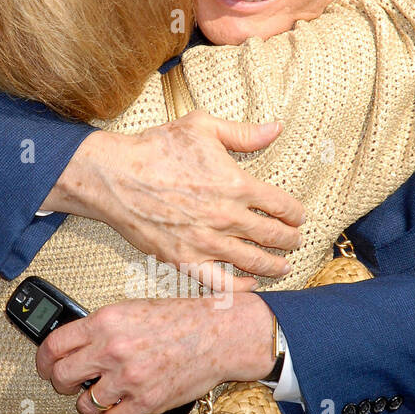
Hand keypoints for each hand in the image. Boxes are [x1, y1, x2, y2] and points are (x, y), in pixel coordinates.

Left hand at [36, 291, 275, 413]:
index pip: (54, 345)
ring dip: (89, 403)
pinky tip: (121, 407)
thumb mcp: (132, 310)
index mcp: (105, 322)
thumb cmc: (179, 320)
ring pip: (85, 404)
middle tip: (70, 384)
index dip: (43, 360)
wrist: (218, 335)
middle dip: (62, 384)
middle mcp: (112, 350)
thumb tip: (74, 345)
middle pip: (62, 377)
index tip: (46, 366)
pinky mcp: (146, 401)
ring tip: (102, 396)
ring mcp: (128, 378)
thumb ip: (101, 328)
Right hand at [43, 114, 305, 288]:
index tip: (298, 217)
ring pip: (252, 261)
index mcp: (236, 183)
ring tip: (283, 267)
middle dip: (289, 241)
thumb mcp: (202, 127)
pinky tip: (250, 285)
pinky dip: (239, 287)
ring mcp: (206, 241)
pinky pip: (219, 281)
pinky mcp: (184, 259)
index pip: (280, 204)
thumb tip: (276, 128)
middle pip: (272, 235)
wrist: (115, 176)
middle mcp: (226, 216)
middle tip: (296, 243)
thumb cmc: (156, 148)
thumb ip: (243, 133)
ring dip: (273, 266)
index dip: (295, 213)